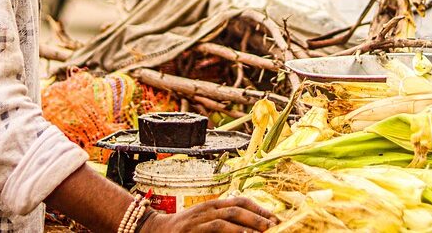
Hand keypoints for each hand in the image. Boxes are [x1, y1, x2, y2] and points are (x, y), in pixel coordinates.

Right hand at [141, 197, 277, 232]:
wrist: (155, 231)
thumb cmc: (183, 230)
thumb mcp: (204, 223)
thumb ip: (222, 224)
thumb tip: (247, 230)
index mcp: (214, 205)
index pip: (241, 201)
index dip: (259, 208)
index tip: (275, 218)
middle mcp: (209, 208)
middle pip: (239, 206)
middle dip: (259, 216)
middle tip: (276, 225)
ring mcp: (201, 217)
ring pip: (230, 215)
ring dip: (250, 223)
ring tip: (265, 231)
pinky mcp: (194, 228)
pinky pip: (217, 227)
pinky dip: (233, 231)